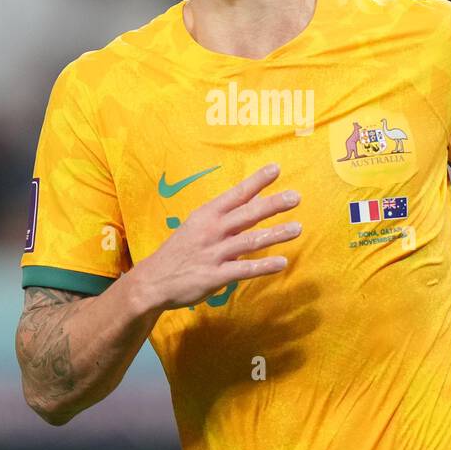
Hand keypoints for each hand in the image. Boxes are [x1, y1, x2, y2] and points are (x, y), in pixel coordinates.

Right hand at [128, 163, 300, 312]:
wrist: (153, 281)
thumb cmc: (180, 250)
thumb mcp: (197, 225)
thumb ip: (224, 214)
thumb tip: (252, 199)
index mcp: (207, 215)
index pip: (236, 194)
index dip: (256, 181)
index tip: (275, 168)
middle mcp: (211, 231)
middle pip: (247, 214)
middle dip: (272, 204)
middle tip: (296, 196)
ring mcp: (213, 254)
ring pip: (249, 241)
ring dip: (275, 234)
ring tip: (297, 228)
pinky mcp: (214, 276)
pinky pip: (243, 270)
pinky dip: (263, 266)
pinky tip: (282, 263)